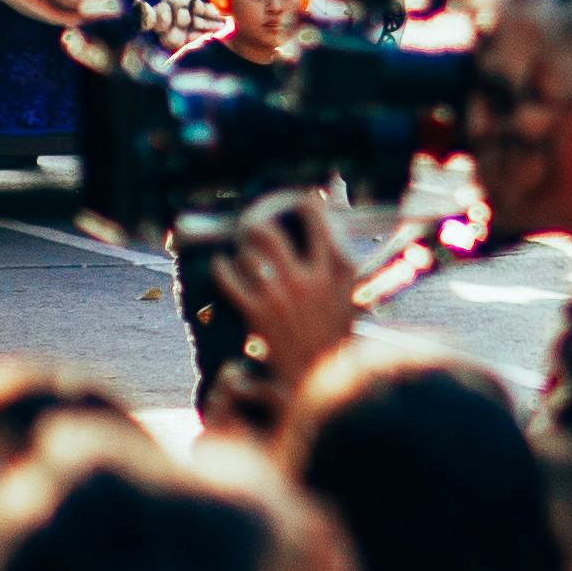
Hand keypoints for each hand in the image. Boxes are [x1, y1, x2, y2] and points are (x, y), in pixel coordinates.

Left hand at [212, 193, 362, 375]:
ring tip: (241, 245)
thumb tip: (327, 236)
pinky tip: (222, 264)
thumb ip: (338, 266)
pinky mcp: (257, 313)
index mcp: (336, 271)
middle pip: (275, 235)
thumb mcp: (349, 294)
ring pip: (251, 255)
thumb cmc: (336, 335)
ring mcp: (280, 295)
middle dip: (260, 223)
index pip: (320, 222)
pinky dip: (224, 269)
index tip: (301, 198)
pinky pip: (231, 282)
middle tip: (254, 221)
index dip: (308, 203)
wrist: (319, 372)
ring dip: (243, 248)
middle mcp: (307, 278)